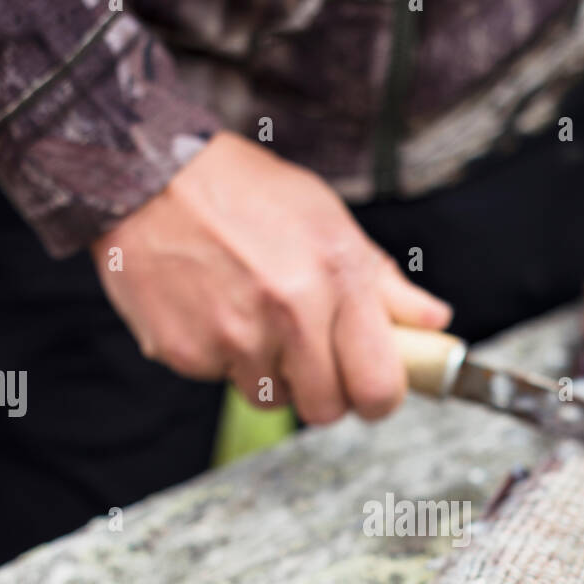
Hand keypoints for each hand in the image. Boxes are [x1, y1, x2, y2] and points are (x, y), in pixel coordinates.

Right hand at [91, 132, 450, 422]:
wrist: (147, 175)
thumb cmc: (245, 193)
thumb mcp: (326, 219)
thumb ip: (383, 280)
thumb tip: (435, 322)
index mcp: (337, 274)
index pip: (379, 384)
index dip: (378, 398)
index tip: (370, 391)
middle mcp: (291, 309)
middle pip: (326, 408)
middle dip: (322, 391)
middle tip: (308, 355)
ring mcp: (236, 335)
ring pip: (272, 398)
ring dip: (269, 372)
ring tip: (252, 317)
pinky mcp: (188, 352)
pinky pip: (221, 380)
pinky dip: (220, 357)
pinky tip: (211, 308)